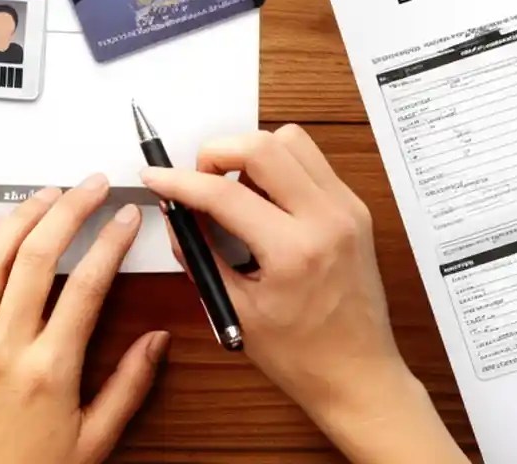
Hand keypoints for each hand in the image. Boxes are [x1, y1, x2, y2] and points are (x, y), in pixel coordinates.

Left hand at [0, 175, 168, 463]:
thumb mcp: (93, 440)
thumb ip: (129, 386)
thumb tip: (157, 342)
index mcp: (49, 370)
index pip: (88, 284)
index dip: (111, 241)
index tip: (126, 218)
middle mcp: (3, 348)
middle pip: (37, 256)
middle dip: (68, 210)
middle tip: (90, 186)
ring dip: (19, 218)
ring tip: (46, 195)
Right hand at [141, 126, 465, 463]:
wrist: (359, 375)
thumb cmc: (303, 356)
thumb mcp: (237, 311)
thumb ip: (202, 256)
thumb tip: (177, 218)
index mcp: (295, 252)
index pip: (225, 194)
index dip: (180, 181)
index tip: (157, 177)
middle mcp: (327, 220)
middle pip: (264, 145)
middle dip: (218, 151)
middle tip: (198, 178)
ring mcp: (347, 209)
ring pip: (293, 141)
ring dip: (254, 153)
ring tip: (234, 190)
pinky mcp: (356, 209)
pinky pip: (313, 163)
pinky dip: (280, 167)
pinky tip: (264, 201)